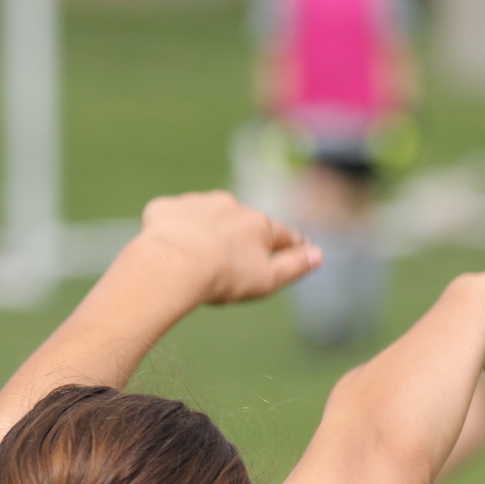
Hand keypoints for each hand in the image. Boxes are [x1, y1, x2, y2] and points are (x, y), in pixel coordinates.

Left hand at [136, 191, 322, 304]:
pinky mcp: (165, 208)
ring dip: (205, 231)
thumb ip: (295, 267)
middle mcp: (231, 206)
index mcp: (259, 225)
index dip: (290, 244)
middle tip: (233, 261)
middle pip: (242, 223)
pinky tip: (168, 248)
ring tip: (195, 256)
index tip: (297, 247)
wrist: (173, 264)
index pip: (281, 234)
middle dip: (241, 237)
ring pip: (205, 217)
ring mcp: (196, 203)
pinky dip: (172, 230)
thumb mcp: (267, 280)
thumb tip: (319, 255)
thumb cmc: (223, 276)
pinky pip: (172, 218)